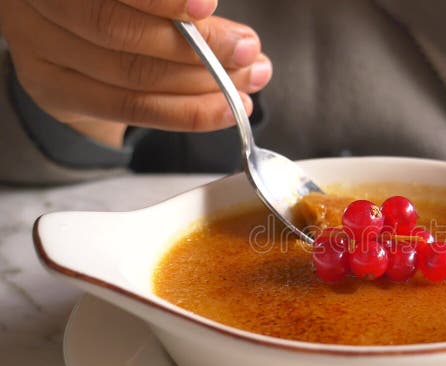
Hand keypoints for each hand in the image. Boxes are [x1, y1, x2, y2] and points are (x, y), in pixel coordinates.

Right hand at [0, 0, 270, 146]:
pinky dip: (188, 112)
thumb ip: (175, 3)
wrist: (68, 29)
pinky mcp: (55, 92)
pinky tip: (227, 109)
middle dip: (198, 45)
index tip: (208, 5)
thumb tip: (237, 37)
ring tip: (249, 78)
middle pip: (119, 31)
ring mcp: (40, 52)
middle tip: (247, 51)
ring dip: (203, 82)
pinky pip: (131, 109)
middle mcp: (35, 5)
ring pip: (131, 75)